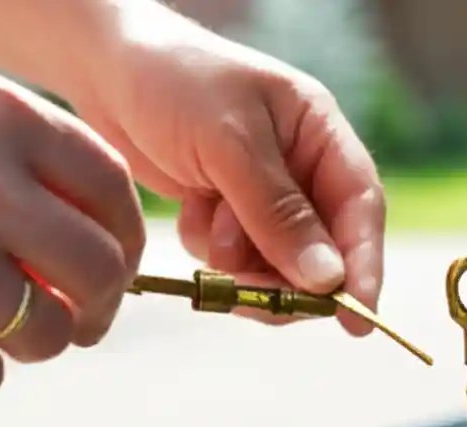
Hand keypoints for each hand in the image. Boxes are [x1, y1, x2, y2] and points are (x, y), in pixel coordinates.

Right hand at [0, 69, 143, 398]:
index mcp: (3, 118)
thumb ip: (30, 167)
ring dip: (29, 343)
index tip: (111, 270)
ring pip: (46, 336)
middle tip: (74, 321)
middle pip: (101, 273)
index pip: (115, 192)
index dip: (126, 243)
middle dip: (96, 308)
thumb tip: (111, 249)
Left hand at [67, 2, 384, 334]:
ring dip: (239, 260)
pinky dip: (208, 246)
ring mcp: (261, 194)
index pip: (361, 208)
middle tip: (249, 292)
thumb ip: (278, 213)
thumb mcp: (229, 143)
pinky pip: (231, 258)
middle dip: (285, 275)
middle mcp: (300, 167)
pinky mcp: (223, 212)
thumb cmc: (173, 80)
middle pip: (320, 250)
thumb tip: (328, 279)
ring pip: (273, 264)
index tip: (357, 319)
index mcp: (320, 134)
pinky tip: (189, 208)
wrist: (103, 66)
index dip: (364, 267)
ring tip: (207, 222)